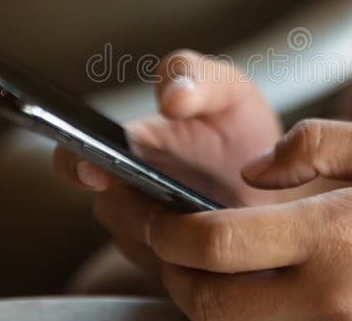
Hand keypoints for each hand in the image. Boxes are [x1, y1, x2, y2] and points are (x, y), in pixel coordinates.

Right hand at [53, 50, 283, 272]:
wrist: (277, 187)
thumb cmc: (241, 132)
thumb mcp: (228, 92)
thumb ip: (196, 78)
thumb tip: (171, 97)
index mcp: (133, 144)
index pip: (77, 156)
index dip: (75, 162)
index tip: (92, 168)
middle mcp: (128, 190)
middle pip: (112, 208)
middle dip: (141, 209)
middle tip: (177, 206)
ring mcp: (148, 232)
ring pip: (140, 244)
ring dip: (172, 235)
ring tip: (210, 220)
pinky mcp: (172, 269)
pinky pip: (169, 272)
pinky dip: (193, 260)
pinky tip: (219, 245)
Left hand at [99, 120, 351, 319]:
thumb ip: (317, 144)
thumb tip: (255, 167)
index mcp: (336, 236)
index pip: (215, 244)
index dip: (163, 229)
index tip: (150, 211)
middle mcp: (328, 300)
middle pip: (205, 304)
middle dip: (166, 271)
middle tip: (157, 237)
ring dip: (196, 297)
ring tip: (189, 258)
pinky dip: (239, 315)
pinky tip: (241, 283)